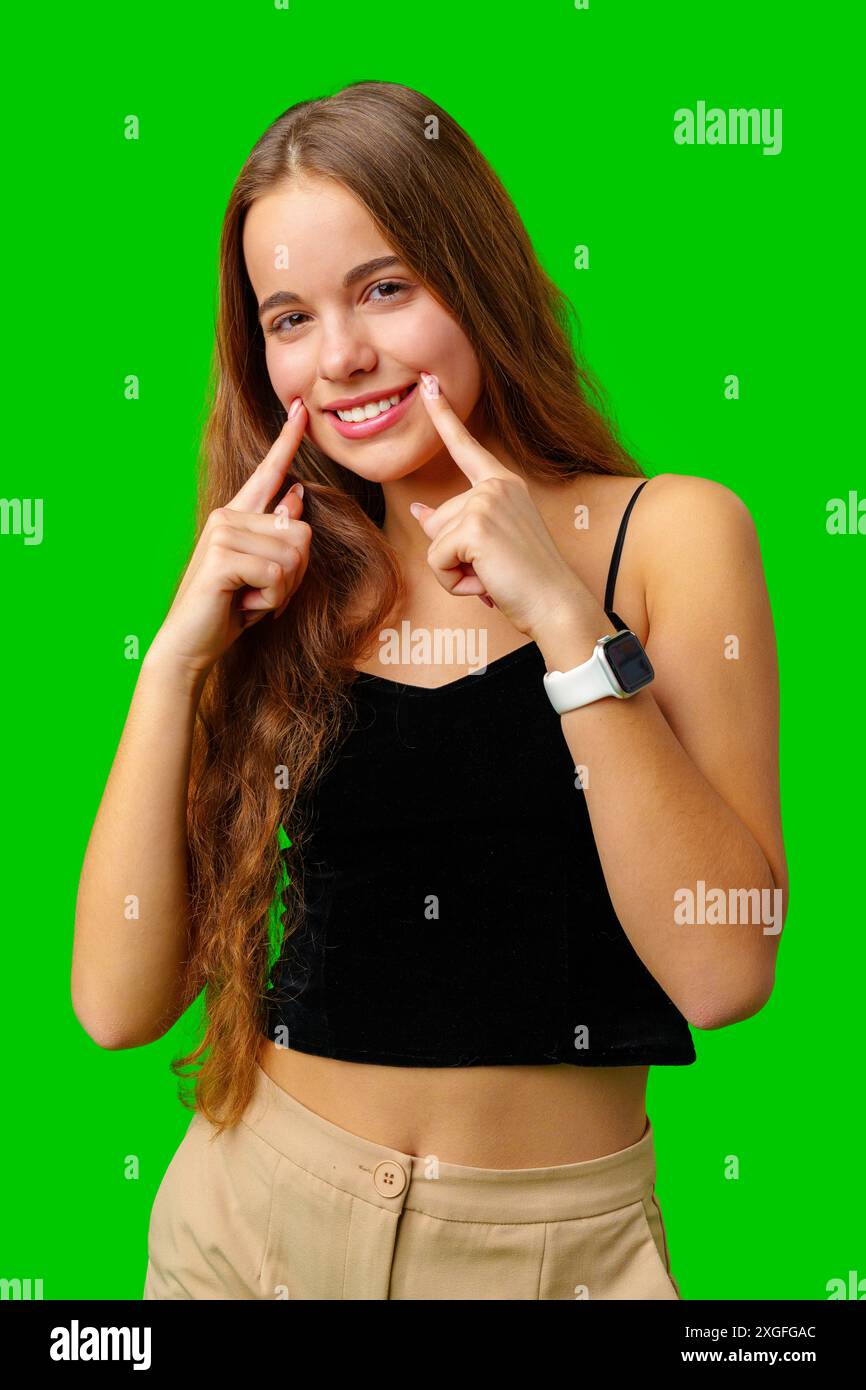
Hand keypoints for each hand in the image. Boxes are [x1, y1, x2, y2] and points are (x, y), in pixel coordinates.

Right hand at [146, 401, 311, 681]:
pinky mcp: (222, 555)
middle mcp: (228, 515)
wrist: (190, 644)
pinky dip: (271, 601)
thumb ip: (279, 538)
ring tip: (250, 599)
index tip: (300, 409)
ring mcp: (222, 532)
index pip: (269, 473)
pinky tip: (244, 607)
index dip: (288, 441)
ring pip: (294, 556)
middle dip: (294, 576)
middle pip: (302, 534)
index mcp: (237, 516)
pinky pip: (278, 574)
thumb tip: (296, 496)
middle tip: (262, 594)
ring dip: (282, 591)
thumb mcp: (263, 574)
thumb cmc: (227, 610)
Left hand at [409, 373, 598, 641]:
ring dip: (454, 573)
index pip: (465, 447)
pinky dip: (454, 583)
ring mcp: (486, 502)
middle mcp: (496, 486)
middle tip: (494, 570)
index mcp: (504, 485)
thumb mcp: (488, 548)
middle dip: (453, 556)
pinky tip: (486, 584)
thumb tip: (418, 510)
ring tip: (492, 577)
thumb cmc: (525, 582)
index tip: (428, 381)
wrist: (556, 605)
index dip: (444, 415)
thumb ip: (454, 525)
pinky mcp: (476, 525)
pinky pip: (436, 560)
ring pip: (435, 543)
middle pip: (436, 521)